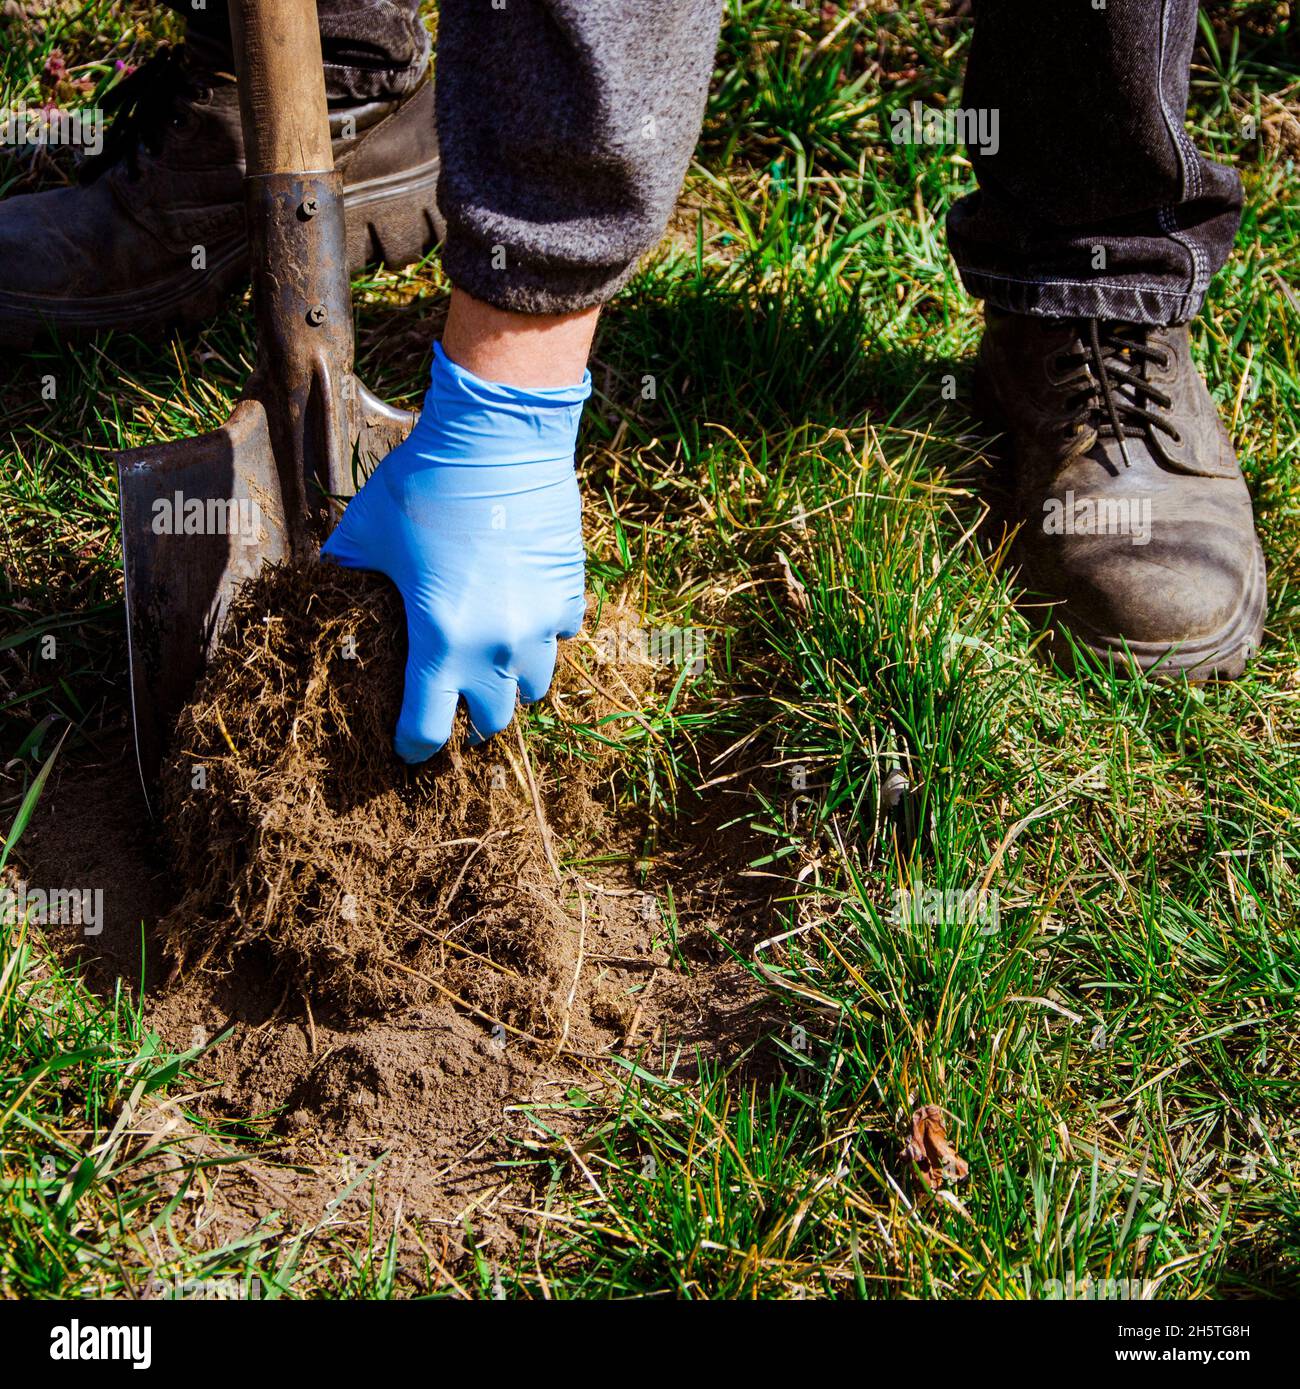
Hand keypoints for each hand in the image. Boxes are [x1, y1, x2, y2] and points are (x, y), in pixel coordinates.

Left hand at [322, 341, 589, 762]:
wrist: (499, 440)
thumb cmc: (425, 486)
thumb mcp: (367, 533)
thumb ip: (346, 573)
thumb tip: (323, 588)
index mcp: (440, 641)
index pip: (428, 729)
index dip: (413, 746)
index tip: (405, 748)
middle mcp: (496, 646)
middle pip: (492, 721)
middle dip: (470, 719)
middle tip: (454, 701)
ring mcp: (540, 624)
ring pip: (534, 686)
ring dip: (511, 683)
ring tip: (494, 662)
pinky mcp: (568, 595)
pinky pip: (560, 637)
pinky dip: (542, 637)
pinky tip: (523, 614)